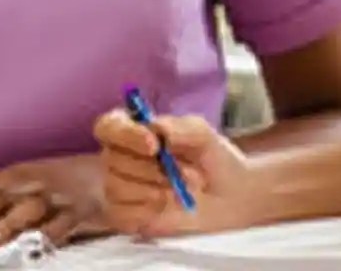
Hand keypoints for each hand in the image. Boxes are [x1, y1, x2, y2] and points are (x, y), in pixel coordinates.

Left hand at [0, 155, 107, 250]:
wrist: (114, 169)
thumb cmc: (64, 182)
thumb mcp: (23, 184)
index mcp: (10, 176)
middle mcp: (28, 183)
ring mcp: (54, 197)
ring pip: (22, 213)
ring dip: (0, 228)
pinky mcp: (82, 211)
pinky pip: (63, 226)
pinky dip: (48, 238)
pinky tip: (35, 249)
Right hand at [95, 111, 261, 237]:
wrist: (231, 197)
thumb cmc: (214, 159)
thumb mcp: (205, 135)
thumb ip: (182, 128)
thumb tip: (158, 131)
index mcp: (134, 130)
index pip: (108, 126)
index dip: (126, 136)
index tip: (154, 146)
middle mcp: (121, 156)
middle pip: (111, 159)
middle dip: (151, 170)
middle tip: (185, 175)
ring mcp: (122, 186)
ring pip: (115, 187)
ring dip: (150, 190)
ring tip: (179, 191)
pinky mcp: (126, 214)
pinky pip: (119, 214)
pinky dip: (144, 211)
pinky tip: (165, 206)